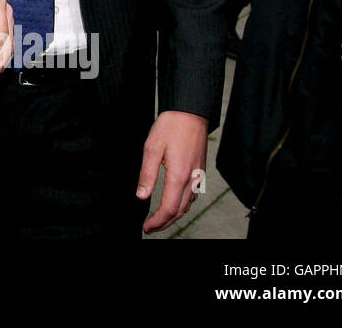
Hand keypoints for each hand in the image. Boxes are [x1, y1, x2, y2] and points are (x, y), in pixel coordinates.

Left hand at [137, 110, 207, 232]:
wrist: (190, 113)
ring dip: (174, 216)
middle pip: (180, 211)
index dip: (157, 222)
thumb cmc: (170, 127)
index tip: (146, 227)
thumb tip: (141, 196)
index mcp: (179, 176)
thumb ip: (147, 175)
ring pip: (188, 205)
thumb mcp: (151, 148)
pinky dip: (182, 205)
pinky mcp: (200, 172)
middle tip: (150, 228)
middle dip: (164, 223)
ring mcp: (198, 177)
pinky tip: (174, 203)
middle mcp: (192, 180)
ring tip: (159, 220)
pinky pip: (192, 196)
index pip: (168, 208)